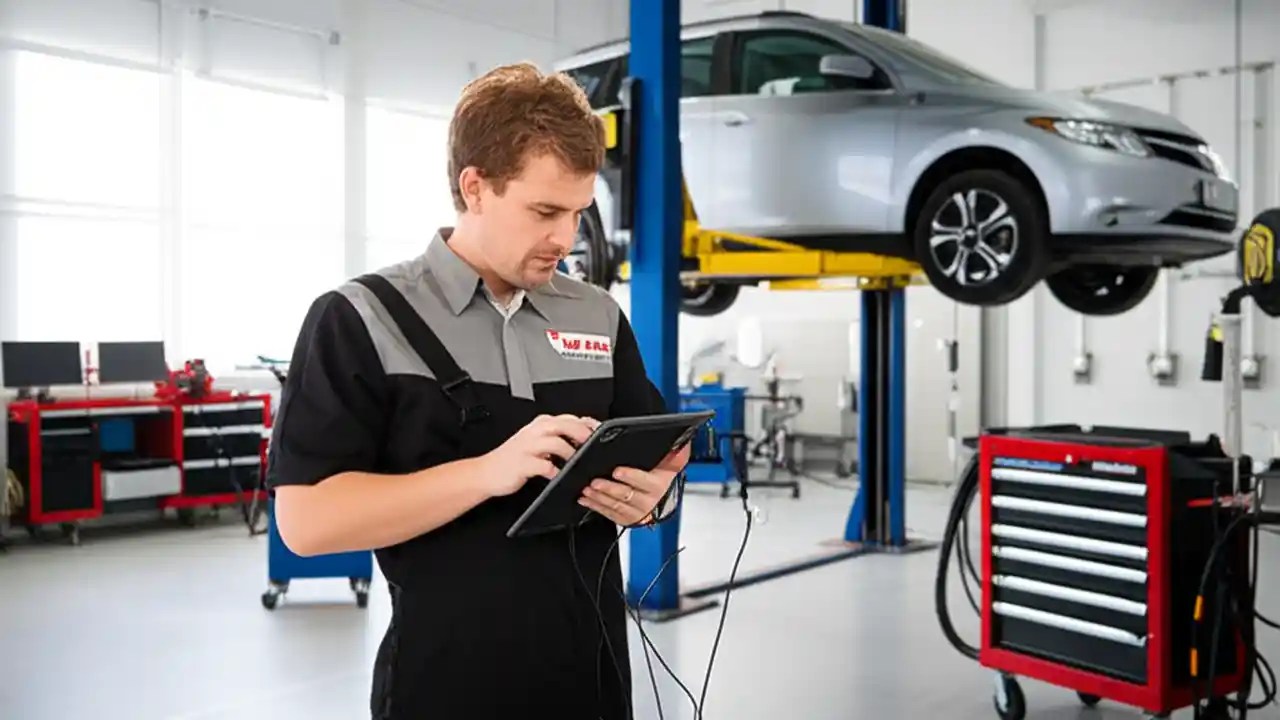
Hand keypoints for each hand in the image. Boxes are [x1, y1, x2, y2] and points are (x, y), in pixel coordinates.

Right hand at [479, 414, 598, 497]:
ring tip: (576, 463)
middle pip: (564, 425)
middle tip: (593, 446)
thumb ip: (557, 438)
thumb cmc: (514, 459)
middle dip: (582, 434)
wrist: (486, 472)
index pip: (569, 418)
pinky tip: (558, 475)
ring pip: (555, 442)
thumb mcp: (536, 442)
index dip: (587, 425)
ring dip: (570, 452)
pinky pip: (543, 466)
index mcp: (540, 425)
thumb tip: (584, 439)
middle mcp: (534, 432)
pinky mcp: (522, 464)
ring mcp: (527, 447)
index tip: (599, 433)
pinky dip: (554, 471)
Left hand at [579, 443, 692, 525]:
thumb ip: (676, 453)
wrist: (663, 501)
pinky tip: (586, 499)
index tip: (617, 471)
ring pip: (616, 505)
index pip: (644, 481)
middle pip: (626, 495)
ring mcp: (637, 513)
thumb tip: (681, 442)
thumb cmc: (662, 479)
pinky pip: (609, 514)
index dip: (630, 476)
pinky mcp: (626, 520)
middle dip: (609, 488)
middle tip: (595, 481)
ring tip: (587, 488)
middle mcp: (648, 502)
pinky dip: (595, 506)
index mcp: (658, 486)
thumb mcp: (671, 465)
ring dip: (600, 497)